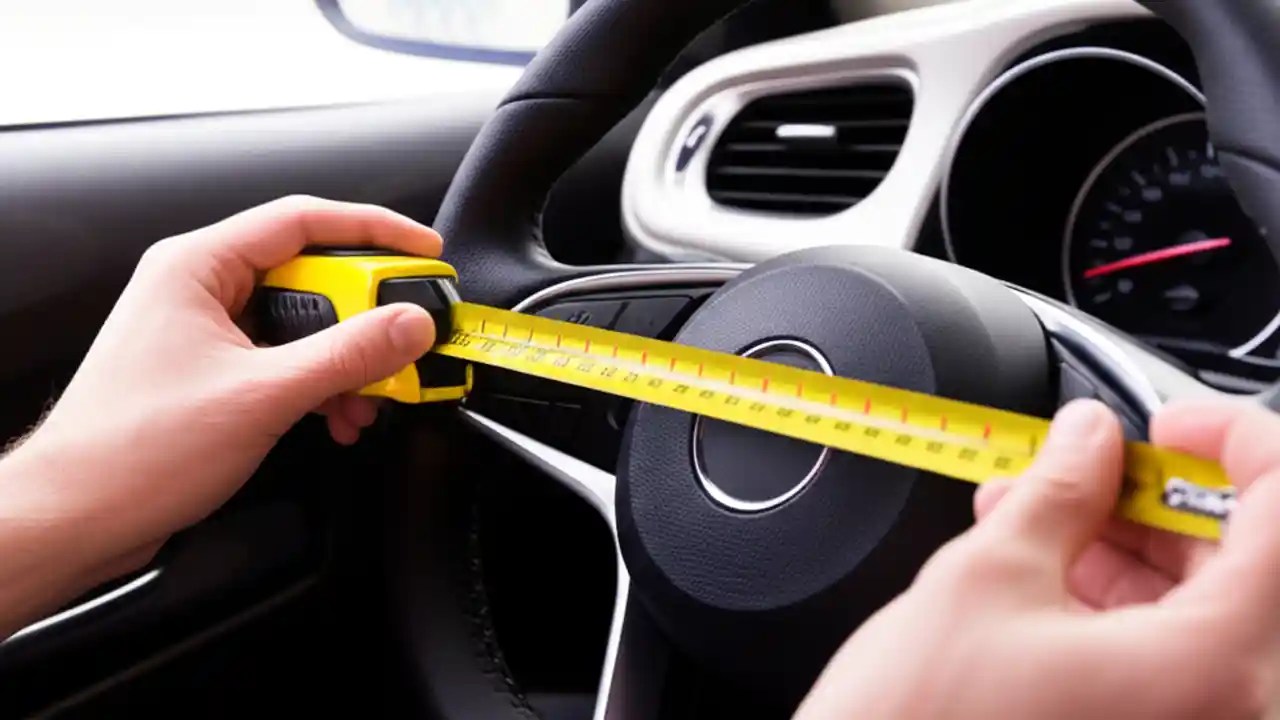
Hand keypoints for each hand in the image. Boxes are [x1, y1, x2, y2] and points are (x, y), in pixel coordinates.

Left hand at [0, 196, 439, 634]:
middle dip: (364, 314)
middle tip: (405, 336)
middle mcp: (201, 289)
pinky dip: (321, 385)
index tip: (423, 250)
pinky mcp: (215, 372)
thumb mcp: (263, 394)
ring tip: (371, 395)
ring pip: (303, 323)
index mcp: (198, 266)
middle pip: (310, 275)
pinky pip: (287, 360)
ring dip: (345, 360)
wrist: (78, 516)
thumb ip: (347, 354)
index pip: (303, 220)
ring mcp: (207, 332)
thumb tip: (408, 324)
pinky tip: (339, 416)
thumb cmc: (134, 450)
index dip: (373, 230)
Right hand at [795, 397, 1279, 719]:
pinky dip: (1110, 602)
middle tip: (1082, 466)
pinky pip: (1163, 656)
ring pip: (1197, 609)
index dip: (1237, 444)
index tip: (1171, 424)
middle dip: (1153, 498)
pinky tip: (1037, 572)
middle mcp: (1228, 711)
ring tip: (1032, 515)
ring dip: (1121, 546)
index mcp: (1215, 667)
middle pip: (1241, 563)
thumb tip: (1089, 438)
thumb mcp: (987, 580)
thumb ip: (1060, 490)